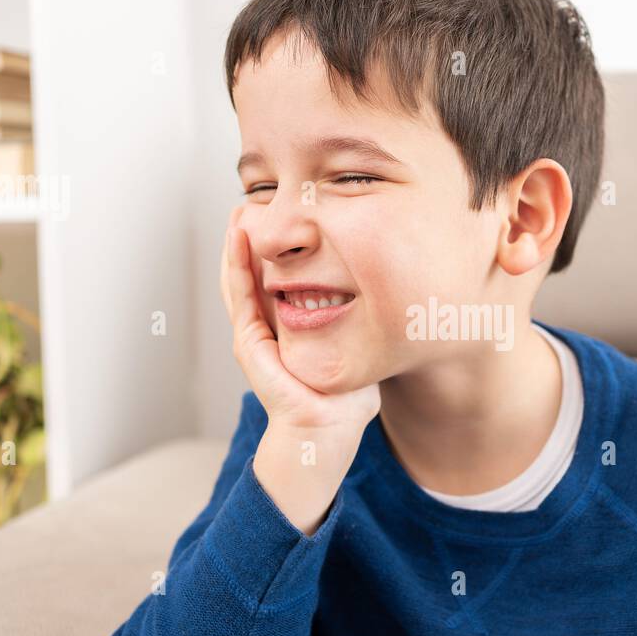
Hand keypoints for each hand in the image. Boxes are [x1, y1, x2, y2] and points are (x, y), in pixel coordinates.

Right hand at [219, 208, 379, 533]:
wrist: (326, 435)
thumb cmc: (344, 401)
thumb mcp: (357, 350)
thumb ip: (366, 327)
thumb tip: (400, 300)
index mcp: (286, 328)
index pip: (275, 277)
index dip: (274, 246)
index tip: (283, 214)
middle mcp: (265, 329)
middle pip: (251, 273)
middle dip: (250, 237)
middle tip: (253, 200)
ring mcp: (254, 338)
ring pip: (239, 280)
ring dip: (236, 246)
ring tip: (240, 211)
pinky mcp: (251, 346)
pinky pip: (242, 299)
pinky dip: (237, 269)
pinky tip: (238, 243)